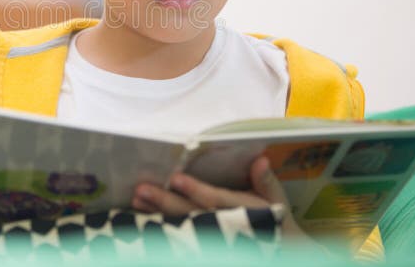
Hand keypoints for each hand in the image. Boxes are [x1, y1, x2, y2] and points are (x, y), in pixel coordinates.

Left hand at [132, 156, 306, 238]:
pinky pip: (177, 239)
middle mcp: (223, 228)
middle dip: (165, 202)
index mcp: (242, 213)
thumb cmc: (274, 221)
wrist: (278, 255)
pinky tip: (141, 219)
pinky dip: (159, 230)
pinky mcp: (201, 247)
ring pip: (179, 228)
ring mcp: (211, 241)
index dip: (195, 190)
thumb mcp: (275, 201)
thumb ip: (266, 182)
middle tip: (141, 190)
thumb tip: (260, 160)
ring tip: (136, 200)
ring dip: (156, 214)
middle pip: (190, 215)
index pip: (215, 201)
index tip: (176, 178)